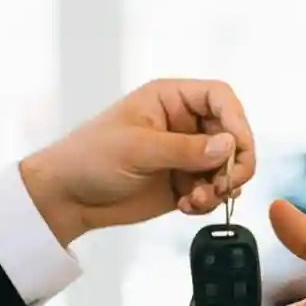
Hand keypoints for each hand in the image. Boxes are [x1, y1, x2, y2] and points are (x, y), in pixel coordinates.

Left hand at [20, 79, 255, 244]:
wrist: (68, 197)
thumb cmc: (91, 158)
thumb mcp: (138, 149)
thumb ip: (186, 149)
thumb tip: (229, 147)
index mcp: (170, 99)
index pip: (220, 98)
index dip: (237, 121)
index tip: (238, 149)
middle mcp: (184, 123)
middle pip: (232, 135)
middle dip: (233, 163)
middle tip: (225, 186)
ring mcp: (185, 154)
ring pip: (227, 167)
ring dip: (220, 187)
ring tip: (196, 201)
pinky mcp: (184, 182)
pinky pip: (214, 190)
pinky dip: (208, 202)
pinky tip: (186, 207)